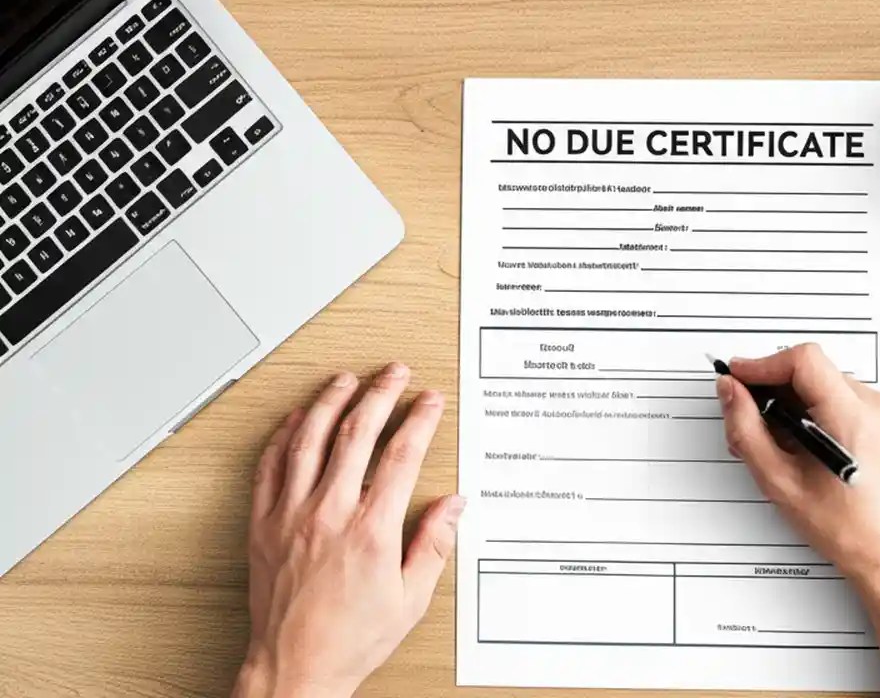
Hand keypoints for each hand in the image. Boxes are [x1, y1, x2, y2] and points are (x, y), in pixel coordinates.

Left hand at [233, 363, 464, 697]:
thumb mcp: (411, 598)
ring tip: (345, 379)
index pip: (402, 456)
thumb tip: (453, 505)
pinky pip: (270, 467)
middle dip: (380, 394)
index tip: (429, 401)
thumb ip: (434, 544)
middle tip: (393, 373)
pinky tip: (297, 419)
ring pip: (309, 440)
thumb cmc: (351, 639)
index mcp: (371, 530)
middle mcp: (329, 514)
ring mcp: (291, 516)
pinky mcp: (263, 526)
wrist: (295, 668)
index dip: (419, 419)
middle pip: (357, 433)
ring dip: (329, 402)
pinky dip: (284, 436)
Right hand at [716, 344, 879, 585]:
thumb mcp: (781, 482)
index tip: (736, 378)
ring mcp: (879, 413)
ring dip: (786, 402)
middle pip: (808, 370)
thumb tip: (730, 393)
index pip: (802, 360)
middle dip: (769, 387)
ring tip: (767, 442)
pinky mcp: (877, 422)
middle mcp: (871, 407)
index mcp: (851, 417)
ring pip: (818, 383)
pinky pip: (833, 398)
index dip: (761, 364)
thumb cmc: (847, 528)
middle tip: (743, 417)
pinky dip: (806, 411)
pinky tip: (792, 445)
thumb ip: (747, 431)